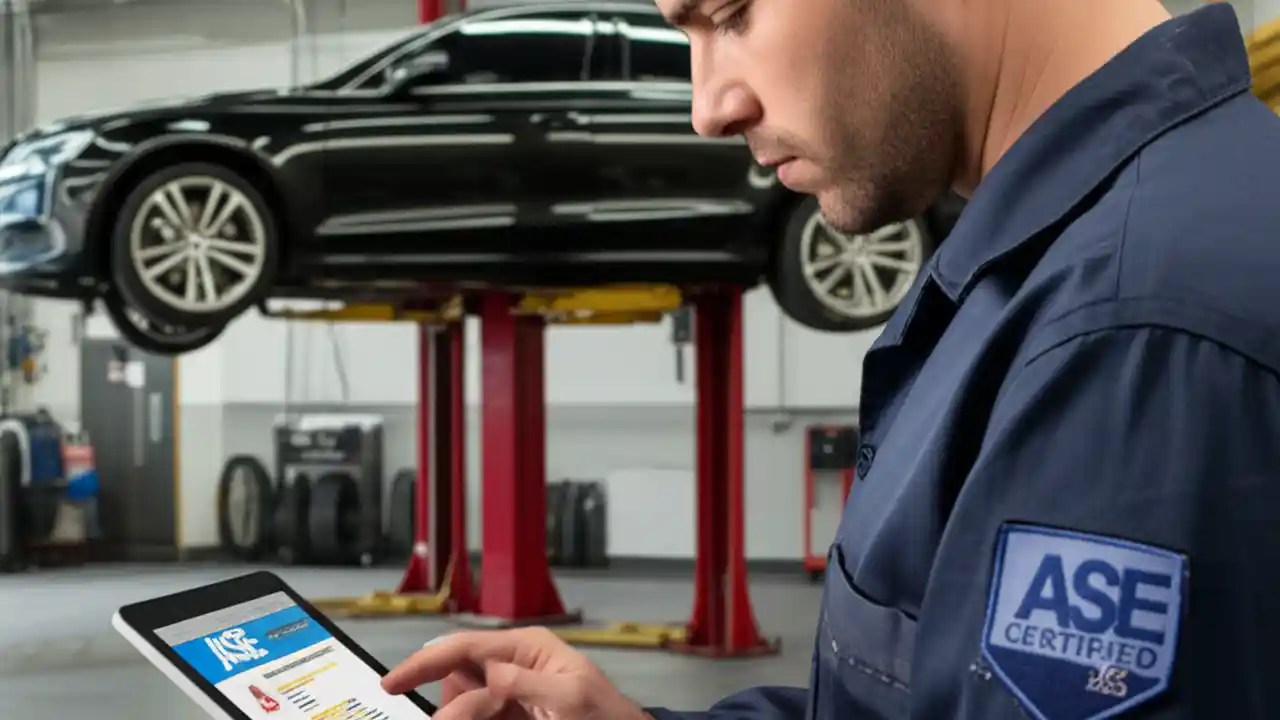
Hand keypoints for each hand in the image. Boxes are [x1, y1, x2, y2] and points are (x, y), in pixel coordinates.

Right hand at [381, 626, 653, 719]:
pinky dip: (468, 718)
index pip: (463, 647)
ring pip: (463, 705)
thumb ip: (523, 682)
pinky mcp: (509, 718)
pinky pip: (478, 715)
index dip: (423, 662)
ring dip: (462, 715)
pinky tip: (477, 719)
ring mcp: (510, 697)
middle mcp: (512, 668)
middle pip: (457, 680)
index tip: (389, 685)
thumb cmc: (606, 716)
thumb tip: (486, 672)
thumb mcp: (569, 697)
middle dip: (453, 706)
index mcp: (526, 649)